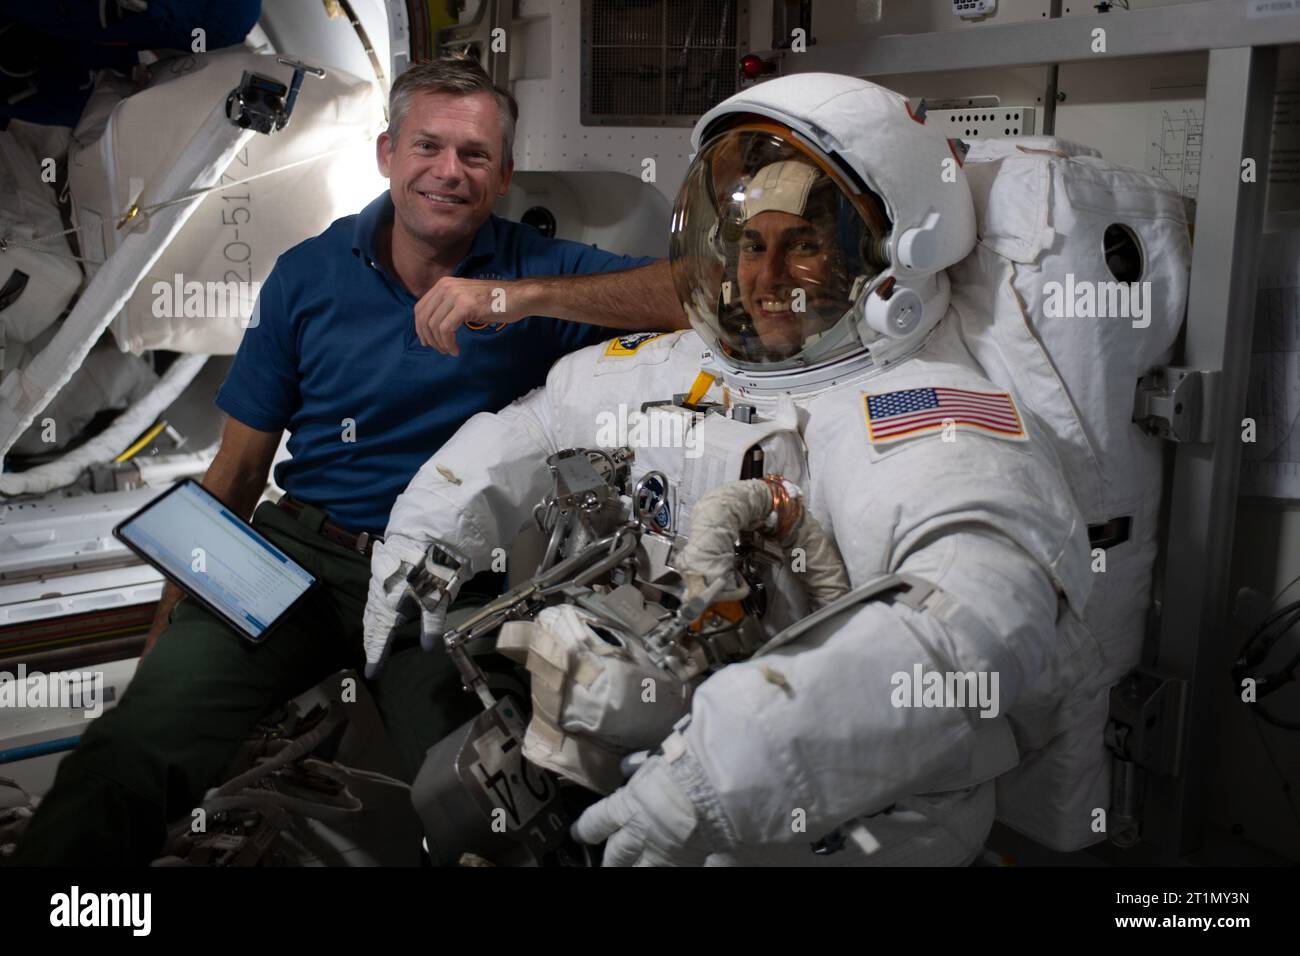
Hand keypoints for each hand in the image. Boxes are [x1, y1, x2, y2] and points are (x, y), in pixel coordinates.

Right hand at [362, 534, 460, 676]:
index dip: (376, 657)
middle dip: (371, 643)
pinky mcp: (383, 572)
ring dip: (372, 627)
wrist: (422, 532)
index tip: (371, 674)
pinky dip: (375, 610)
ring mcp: (378, 583)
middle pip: (372, 625)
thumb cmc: (429, 567)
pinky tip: (379, 611)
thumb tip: (428, 648)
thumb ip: (431, 625)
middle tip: (371, 660)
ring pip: (372, 610)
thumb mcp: (436, 599)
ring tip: (372, 640)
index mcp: (387, 605)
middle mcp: (378, 596)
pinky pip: (374, 597)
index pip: (379, 638)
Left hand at [413, 276, 531, 355]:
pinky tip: (456, 350)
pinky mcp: (465, 306)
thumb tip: (432, 327)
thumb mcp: (465, 300)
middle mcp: (446, 286)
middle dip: (429, 338)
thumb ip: (448, 307)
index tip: (427, 342)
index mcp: (444, 284)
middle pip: (424, 317)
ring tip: (450, 351)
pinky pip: (446, 329)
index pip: (420, 307)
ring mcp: (455, 295)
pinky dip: (448, 343)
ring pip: (434, 325)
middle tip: (439, 350)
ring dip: (440, 343)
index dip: (420, 328)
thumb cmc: (495, 302)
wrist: (517, 298)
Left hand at [571, 751, 712, 866]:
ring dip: (631, 869)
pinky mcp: (685, 861)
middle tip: (604, 863)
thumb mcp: (657, 757)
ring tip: (627, 869)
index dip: (584, 830)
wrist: (715, 787)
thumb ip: (640, 765)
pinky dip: (663, 868)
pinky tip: (664, 865)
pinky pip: (668, 870)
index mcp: (626, 806)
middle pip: (615, 856)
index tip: (577, 834)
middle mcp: (638, 834)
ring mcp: (661, 852)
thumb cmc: (685, 765)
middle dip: (608, 860)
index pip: (596, 823)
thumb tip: (627, 766)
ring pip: (639, 870)